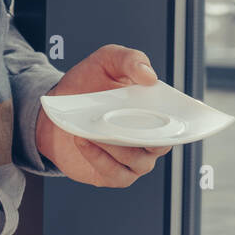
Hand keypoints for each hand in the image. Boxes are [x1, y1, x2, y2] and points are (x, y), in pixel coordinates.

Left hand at [35, 44, 172, 186]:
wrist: (55, 107)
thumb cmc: (88, 82)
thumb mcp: (107, 60)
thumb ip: (130, 59)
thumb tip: (149, 76)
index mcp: (155, 112)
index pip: (177, 122)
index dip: (179, 122)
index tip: (166, 114)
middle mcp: (149, 140)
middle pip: (159, 145)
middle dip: (143, 134)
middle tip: (120, 121)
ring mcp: (131, 160)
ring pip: (136, 160)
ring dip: (115, 145)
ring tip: (92, 129)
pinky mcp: (111, 174)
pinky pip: (114, 173)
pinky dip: (99, 158)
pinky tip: (84, 141)